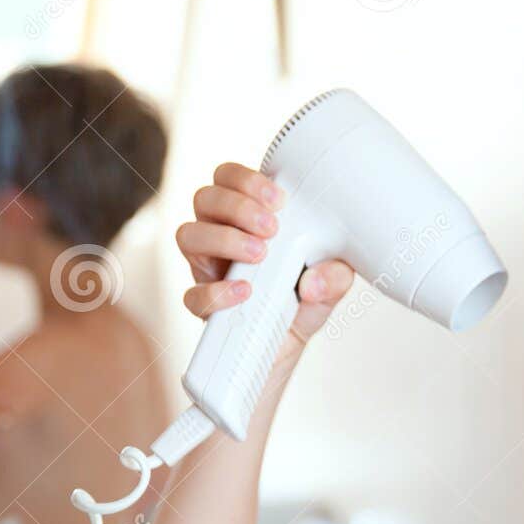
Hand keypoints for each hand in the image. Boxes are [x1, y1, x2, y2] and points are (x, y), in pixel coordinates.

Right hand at [175, 162, 354, 361]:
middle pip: (205, 198)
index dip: (245, 180)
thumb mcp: (331, 283)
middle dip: (237, 206)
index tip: (278, 199)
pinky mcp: (203, 304)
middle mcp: (220, 234)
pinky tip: (246, 291)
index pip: (229, 178)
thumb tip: (314, 282)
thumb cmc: (305, 301)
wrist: (291, 345)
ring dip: (223, 239)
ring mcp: (207, 268)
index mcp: (247, 216)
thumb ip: (334, 275)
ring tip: (259, 254)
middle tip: (270, 228)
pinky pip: (192, 293)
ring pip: (188, 235)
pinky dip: (218, 291)